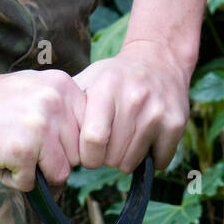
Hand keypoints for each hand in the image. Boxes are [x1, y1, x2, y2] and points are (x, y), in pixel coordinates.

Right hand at [0, 65, 84, 190]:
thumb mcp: (40, 91)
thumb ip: (65, 112)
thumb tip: (89, 149)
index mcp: (67, 88)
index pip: (90, 136)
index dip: (69, 146)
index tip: (48, 141)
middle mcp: (58, 105)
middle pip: (77, 158)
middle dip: (52, 161)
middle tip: (25, 144)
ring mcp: (41, 127)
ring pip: (60, 174)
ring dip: (36, 173)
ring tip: (14, 152)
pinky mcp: (23, 150)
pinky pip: (31, 184)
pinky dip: (14, 179)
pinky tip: (0, 157)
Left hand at [75, 41, 192, 171]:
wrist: (158, 60)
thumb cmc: (114, 79)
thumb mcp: (88, 81)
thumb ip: (67, 108)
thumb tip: (48, 137)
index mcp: (107, 88)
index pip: (94, 140)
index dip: (88, 155)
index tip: (89, 151)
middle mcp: (135, 98)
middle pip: (111, 158)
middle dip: (105, 157)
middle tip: (110, 140)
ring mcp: (157, 112)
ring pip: (130, 164)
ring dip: (125, 159)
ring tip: (127, 137)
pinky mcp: (176, 124)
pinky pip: (157, 163)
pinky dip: (150, 158)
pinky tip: (147, 138)